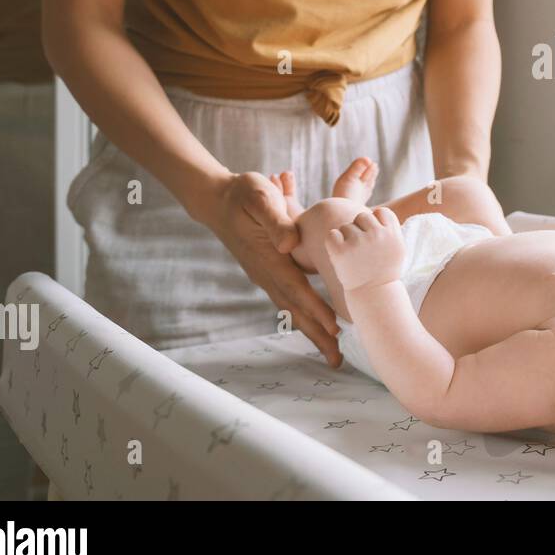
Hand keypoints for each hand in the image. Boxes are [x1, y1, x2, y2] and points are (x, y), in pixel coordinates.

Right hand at [199, 171, 342, 366]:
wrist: (217, 199)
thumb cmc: (244, 194)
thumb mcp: (260, 197)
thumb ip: (275, 219)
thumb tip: (290, 243)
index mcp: (269, 257)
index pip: (296, 288)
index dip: (316, 308)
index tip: (335, 328)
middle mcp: (267, 272)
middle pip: (295, 308)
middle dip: (317, 334)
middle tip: (337, 360)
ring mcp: (265, 275)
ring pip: (292, 308)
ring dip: (311, 330)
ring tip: (331, 351)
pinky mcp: (267, 272)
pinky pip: (288, 299)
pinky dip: (303, 315)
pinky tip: (315, 324)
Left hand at [324, 206, 406, 292]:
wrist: (373, 295)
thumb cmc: (385, 271)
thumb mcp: (398, 249)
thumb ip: (390, 229)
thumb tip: (375, 211)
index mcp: (392, 233)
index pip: (382, 212)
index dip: (376, 223)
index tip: (375, 238)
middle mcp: (377, 235)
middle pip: (362, 217)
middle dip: (360, 229)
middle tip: (363, 250)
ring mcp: (358, 242)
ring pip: (346, 226)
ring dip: (347, 238)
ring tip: (354, 256)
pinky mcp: (340, 251)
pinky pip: (332, 234)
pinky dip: (333, 243)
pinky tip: (341, 255)